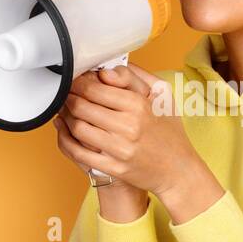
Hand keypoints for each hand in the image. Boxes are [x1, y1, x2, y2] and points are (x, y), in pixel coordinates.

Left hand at [52, 63, 213, 209]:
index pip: (94, 88)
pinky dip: (65, 140)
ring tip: (64, 110)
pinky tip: (64, 130)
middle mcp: (128, 127)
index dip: (77, 82)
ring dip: (65, 117)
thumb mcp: (162, 96)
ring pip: (77, 128)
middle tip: (65, 94)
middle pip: (81, 107)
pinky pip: (78, 153)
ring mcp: (120, 150)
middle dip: (67, 98)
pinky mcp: (114, 168)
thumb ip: (133, 77)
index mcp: (139, 105)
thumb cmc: (169, 130)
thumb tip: (105, 72)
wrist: (178, 170)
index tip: (74, 80)